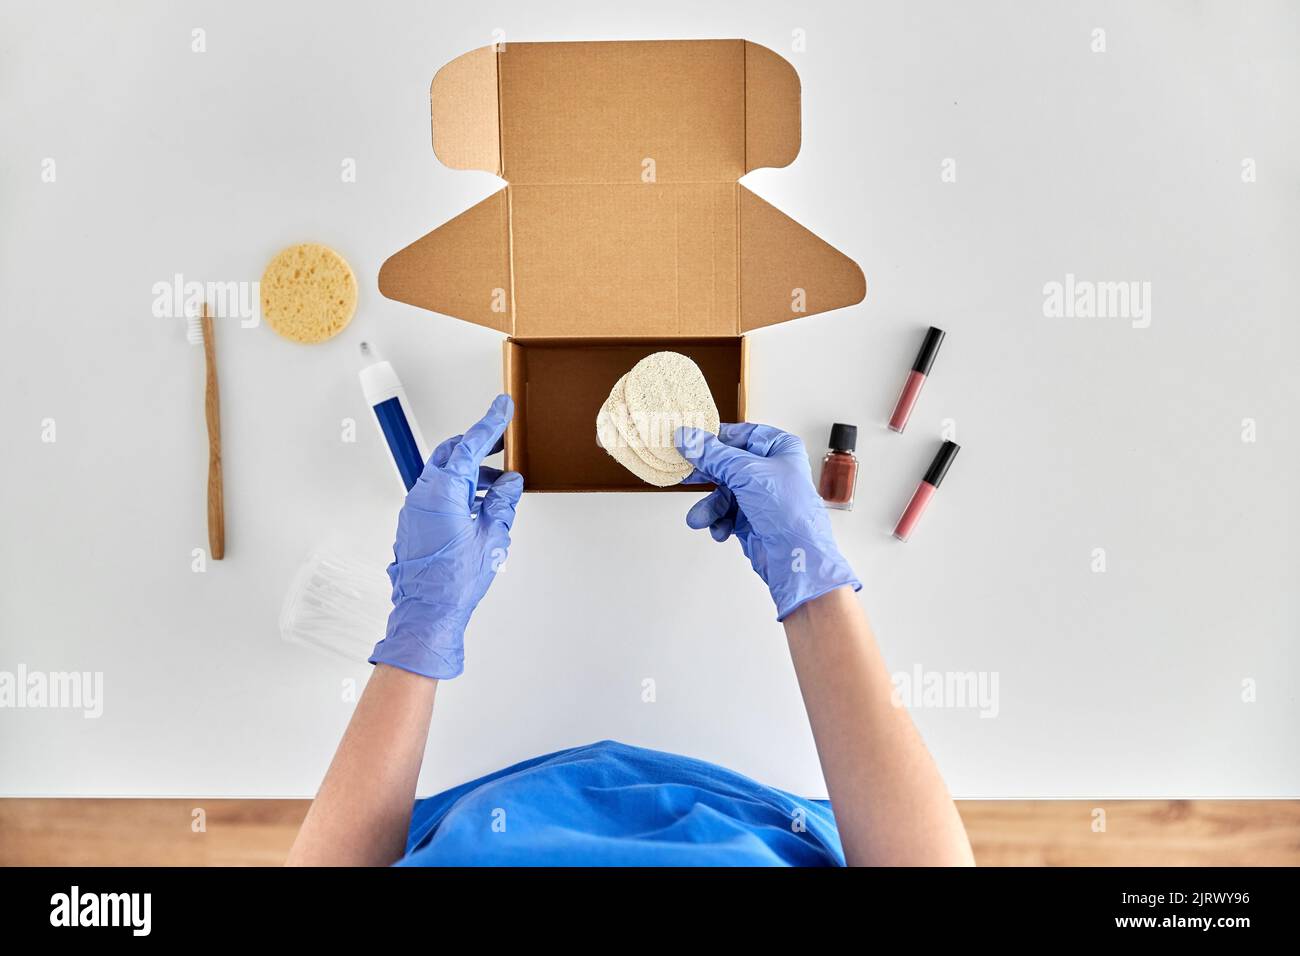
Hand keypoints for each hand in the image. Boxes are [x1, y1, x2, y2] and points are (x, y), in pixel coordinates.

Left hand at [369, 394, 522, 678]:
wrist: (427, 612)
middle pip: (451, 454)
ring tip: (499, 488)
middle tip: (501, 442)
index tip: (502, 406)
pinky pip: (436, 493)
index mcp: (443, 491)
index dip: (489, 424)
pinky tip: (478, 506)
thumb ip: (502, 503)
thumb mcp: (493, 536)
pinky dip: (458, 490)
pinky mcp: (413, 522)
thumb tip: (510, 484)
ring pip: (443, 474)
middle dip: (478, 446)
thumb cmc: (454, 581)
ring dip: (471, 473)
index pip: (469, 446)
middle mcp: (423, 494)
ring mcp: (414, 508)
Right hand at [676, 423, 859, 619]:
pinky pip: (725, 514)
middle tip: (683, 474)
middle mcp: (771, 470)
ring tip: (699, 519)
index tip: (688, 439)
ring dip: (710, 508)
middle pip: (727, 464)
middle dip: (706, 474)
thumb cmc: (788, 511)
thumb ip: (713, 455)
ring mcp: (761, 495)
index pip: (741, 434)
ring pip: (723, 493)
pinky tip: (721, 531)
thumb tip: (687, 437)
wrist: (796, 557)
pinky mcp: (752, 518)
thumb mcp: (746, 473)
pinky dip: (719, 522)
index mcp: (780, 449)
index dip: (714, 438)